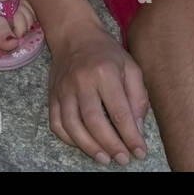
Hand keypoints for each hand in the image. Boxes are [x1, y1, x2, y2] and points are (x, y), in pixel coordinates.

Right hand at [48, 24, 149, 165]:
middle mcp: (82, 82)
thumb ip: (137, 97)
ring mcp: (64, 90)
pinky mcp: (52, 96)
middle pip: (95, 121)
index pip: (119, 112)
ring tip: (105, 158)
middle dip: (111, 145)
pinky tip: (84, 146)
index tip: (140, 152)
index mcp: (105, 73)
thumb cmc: (107, 53)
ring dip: (89, 147)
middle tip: (124, 159)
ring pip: (73, 126)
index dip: (131, 136)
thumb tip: (137, 129)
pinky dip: (69, 140)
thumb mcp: (131, 66)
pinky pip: (57, 124)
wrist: (75, 35)